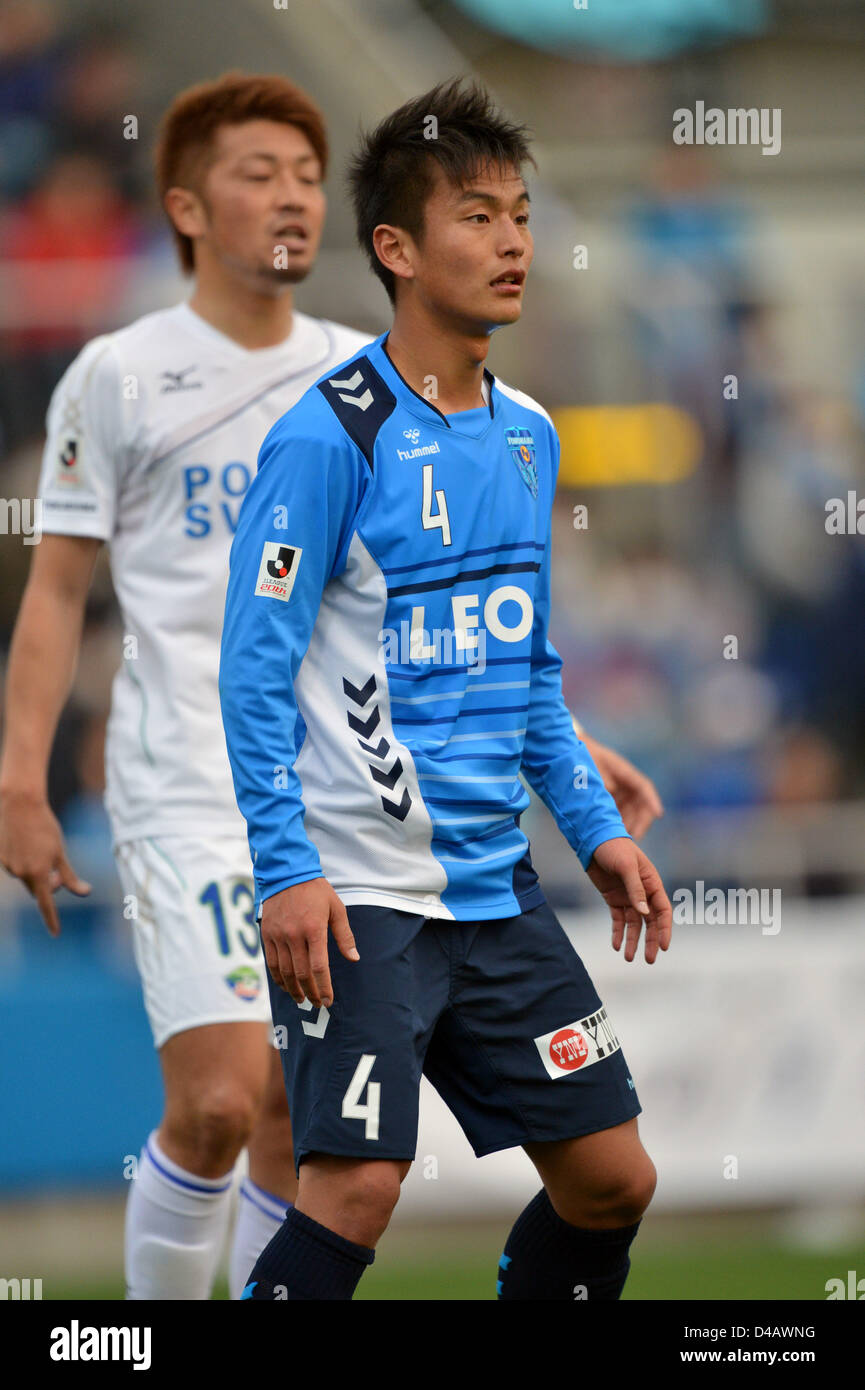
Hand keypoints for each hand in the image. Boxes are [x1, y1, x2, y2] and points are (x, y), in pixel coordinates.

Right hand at [0, 790, 90, 935]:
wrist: (19, 804)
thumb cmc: (45, 827)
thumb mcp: (60, 852)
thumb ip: (70, 876)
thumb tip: (85, 893)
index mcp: (38, 874)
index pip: (46, 904)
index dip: (51, 919)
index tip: (55, 933)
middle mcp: (20, 873)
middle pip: (36, 889)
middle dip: (47, 884)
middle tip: (57, 869)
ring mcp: (8, 866)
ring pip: (25, 876)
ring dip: (34, 870)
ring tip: (38, 845)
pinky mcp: (0, 857)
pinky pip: (14, 865)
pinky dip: (22, 860)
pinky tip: (26, 842)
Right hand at [261, 876, 358, 1005]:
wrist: (287, 872)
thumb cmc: (316, 890)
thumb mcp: (337, 908)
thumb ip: (344, 936)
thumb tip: (354, 958)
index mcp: (314, 929)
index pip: (319, 968)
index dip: (324, 988)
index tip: (328, 1000)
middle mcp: (294, 935)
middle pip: (302, 974)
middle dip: (311, 993)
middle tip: (317, 1004)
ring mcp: (278, 935)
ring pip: (285, 972)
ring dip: (294, 989)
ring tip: (302, 999)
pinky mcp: (266, 934)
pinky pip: (271, 962)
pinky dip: (278, 978)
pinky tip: (285, 986)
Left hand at [582, 734, 663, 838]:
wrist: (571, 757)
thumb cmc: (584, 758)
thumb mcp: (591, 765)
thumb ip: (601, 778)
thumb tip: (611, 789)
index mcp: (624, 772)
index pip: (644, 786)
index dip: (652, 800)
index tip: (658, 814)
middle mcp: (626, 784)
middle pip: (641, 805)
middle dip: (640, 822)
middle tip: (632, 835)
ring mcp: (621, 794)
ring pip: (632, 813)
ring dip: (629, 825)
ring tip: (620, 838)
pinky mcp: (613, 802)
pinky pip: (621, 815)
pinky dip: (619, 824)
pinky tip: (611, 834)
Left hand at [586, 836, 671, 963]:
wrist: (594, 840)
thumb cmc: (615, 848)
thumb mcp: (627, 866)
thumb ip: (636, 889)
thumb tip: (644, 912)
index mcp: (652, 884)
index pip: (662, 911)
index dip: (664, 929)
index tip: (664, 946)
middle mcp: (643, 893)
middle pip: (650, 922)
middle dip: (650, 941)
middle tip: (649, 960)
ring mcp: (628, 897)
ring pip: (633, 924)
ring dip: (632, 941)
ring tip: (628, 957)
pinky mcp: (613, 899)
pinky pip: (618, 919)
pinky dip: (617, 932)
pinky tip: (615, 945)